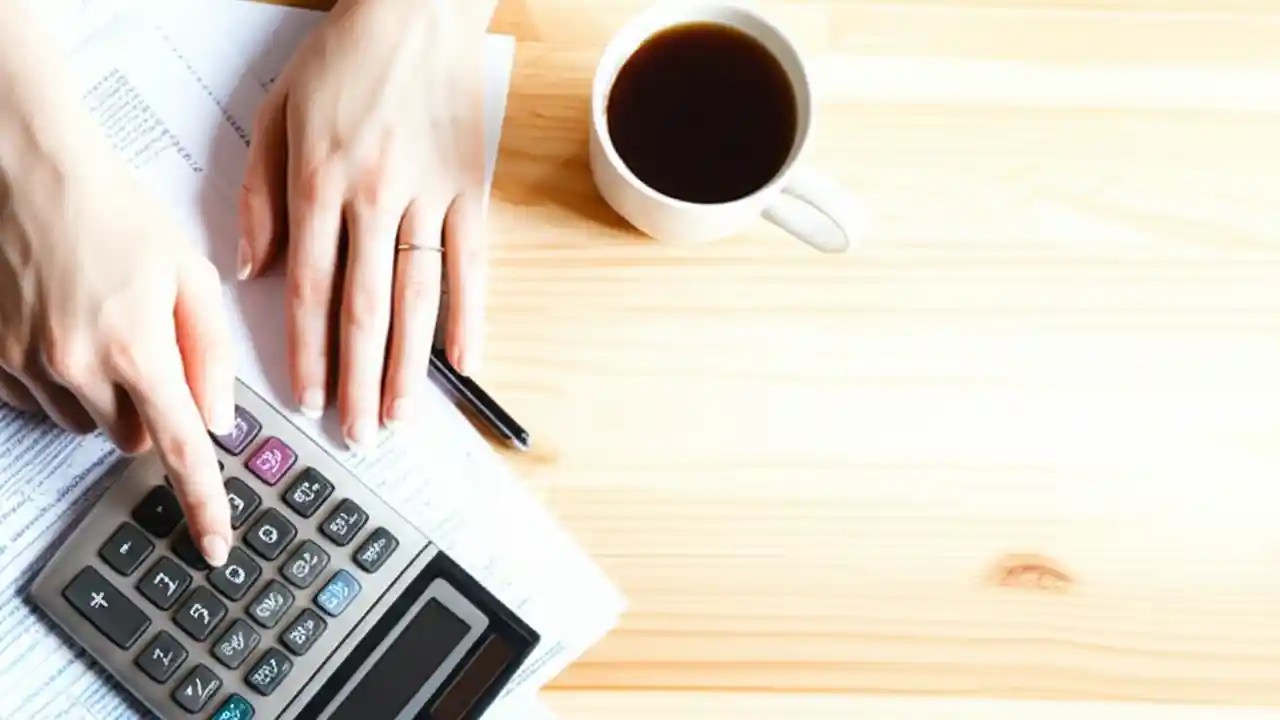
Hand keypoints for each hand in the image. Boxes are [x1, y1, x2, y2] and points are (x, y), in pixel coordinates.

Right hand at [0, 142, 235, 565]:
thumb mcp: (188, 272)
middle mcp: (73, 365)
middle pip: (131, 438)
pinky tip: (62, 326)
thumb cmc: (112, 210)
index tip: (214, 546)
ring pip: (83, 422)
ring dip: (104, 395)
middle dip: (152, 411)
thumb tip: (219, 419)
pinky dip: (57, 380)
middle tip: (149, 352)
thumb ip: (209, 352)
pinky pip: (35, 401)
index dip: (202, 504)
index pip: (179, 450)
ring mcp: (21, 364)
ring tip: (102, 325)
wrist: (23, 167)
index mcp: (136, 346)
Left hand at [239, 0, 492, 447]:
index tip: (307, 398)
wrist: (415, 11)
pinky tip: (464, 361)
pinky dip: (470, 315)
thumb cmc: (344, 58)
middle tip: (358, 433)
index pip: (309, 287)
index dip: (306, 351)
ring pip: (416, 297)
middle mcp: (375, 198)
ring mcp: (430, 197)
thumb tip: (253, 268)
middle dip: (357, 380)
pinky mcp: (473, 189)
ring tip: (402, 415)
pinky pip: (473, 264)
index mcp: (320, 182)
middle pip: (364, 309)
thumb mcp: (275, 112)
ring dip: (408, 365)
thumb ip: (260, 194)